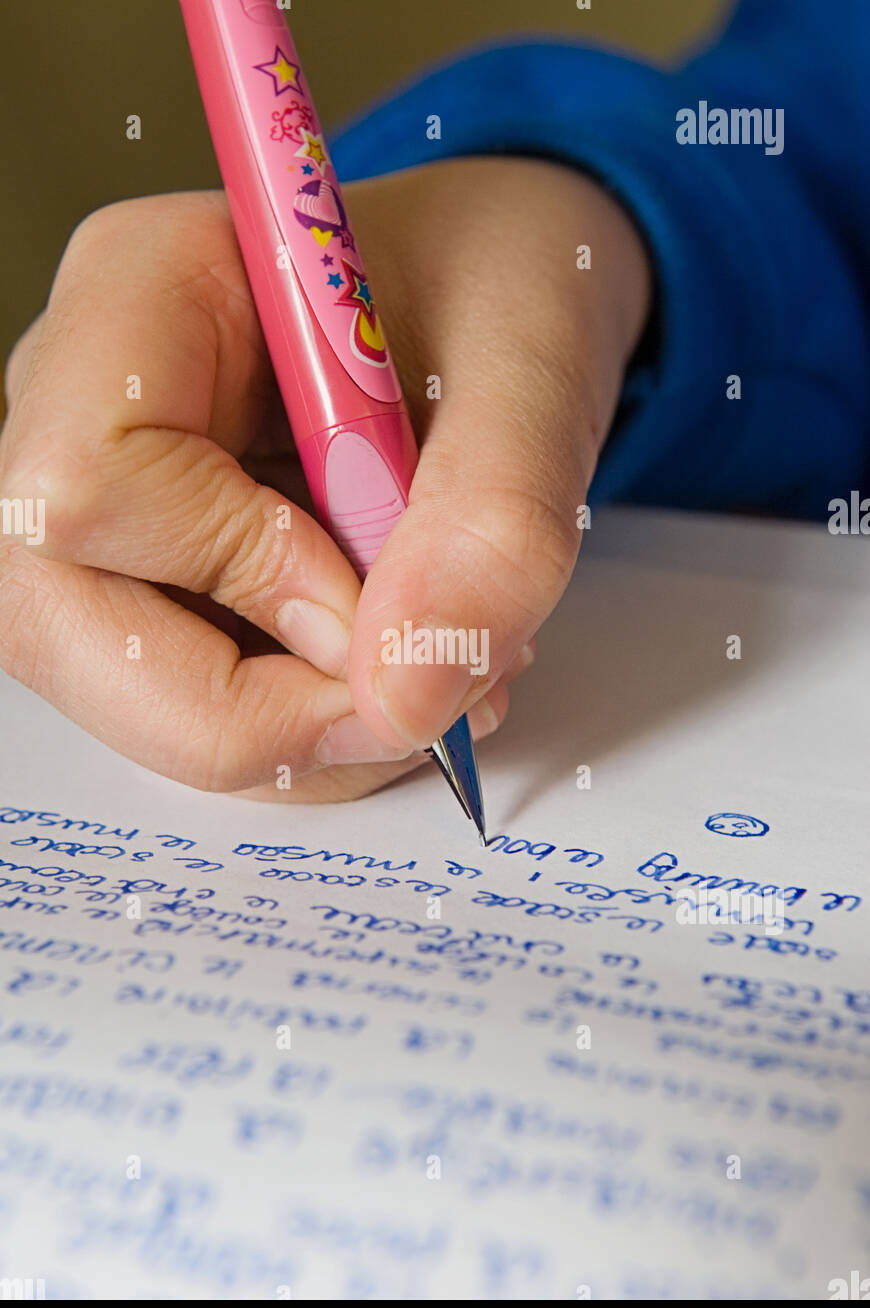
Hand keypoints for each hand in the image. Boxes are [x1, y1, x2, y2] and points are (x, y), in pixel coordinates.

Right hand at [0, 158, 649, 800]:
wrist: (497, 308)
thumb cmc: (497, 288)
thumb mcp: (536, 374)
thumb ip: (492, 525)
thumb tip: (406, 695)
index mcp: (146, 293)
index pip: (90, 483)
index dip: (238, 576)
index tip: (379, 599)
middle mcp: (88, 407)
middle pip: (63, 624)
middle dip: (252, 714)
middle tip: (413, 704)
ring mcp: (110, 509)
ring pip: (125, 694)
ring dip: (297, 736)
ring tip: (437, 676)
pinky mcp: (157, 581)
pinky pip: (186, 709)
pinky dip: (308, 732)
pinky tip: (398, 674)